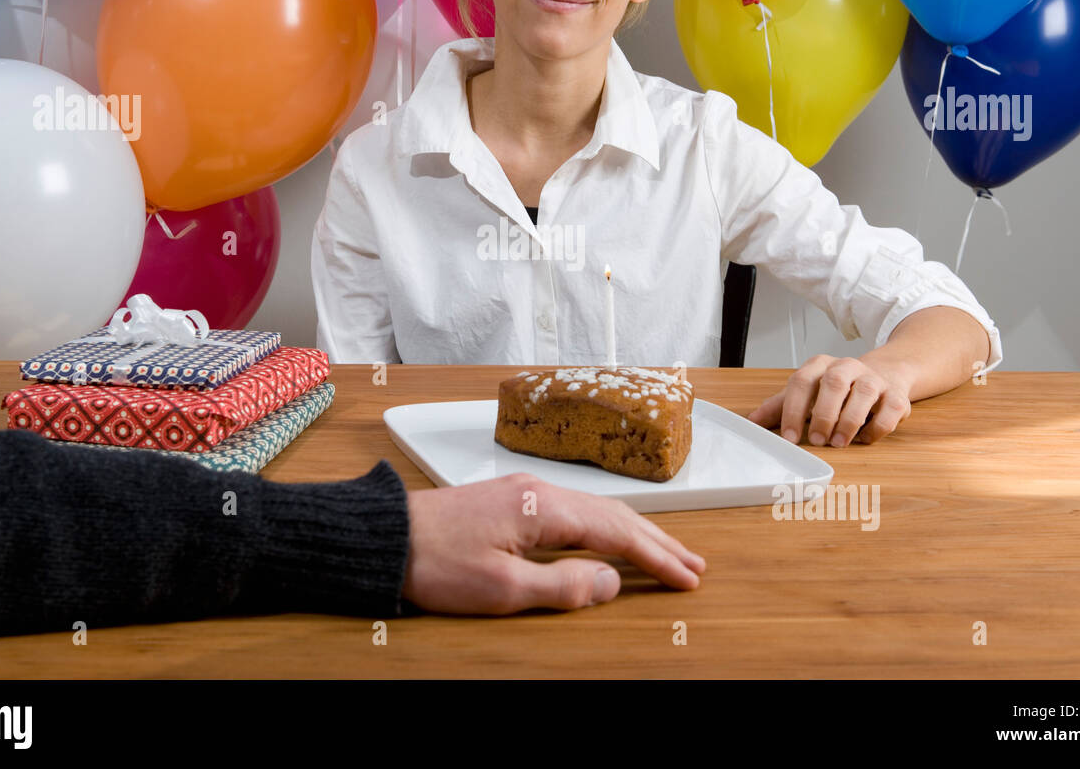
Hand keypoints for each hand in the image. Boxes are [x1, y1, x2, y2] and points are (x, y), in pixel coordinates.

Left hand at [402, 473, 705, 613]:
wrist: (385, 536)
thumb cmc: (436, 561)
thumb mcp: (502, 587)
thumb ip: (563, 586)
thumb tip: (611, 582)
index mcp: (545, 508)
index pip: (618, 533)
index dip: (657, 557)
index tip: (688, 577)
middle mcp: (541, 491)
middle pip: (616, 516)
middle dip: (658, 542)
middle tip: (694, 565)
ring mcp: (526, 492)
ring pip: (597, 511)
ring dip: (635, 533)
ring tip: (665, 553)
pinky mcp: (512, 500)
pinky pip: (576, 511)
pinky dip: (605, 528)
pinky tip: (610, 539)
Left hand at [746, 354, 911, 447]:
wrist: (885, 375)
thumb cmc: (837, 390)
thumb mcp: (807, 395)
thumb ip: (780, 406)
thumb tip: (751, 422)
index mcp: (820, 365)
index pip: (801, 382)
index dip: (793, 410)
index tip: (789, 438)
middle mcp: (847, 366)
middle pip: (834, 382)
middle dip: (824, 413)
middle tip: (817, 440)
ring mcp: (874, 379)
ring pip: (865, 392)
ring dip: (850, 420)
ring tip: (839, 442)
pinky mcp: (897, 394)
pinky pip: (891, 409)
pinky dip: (878, 427)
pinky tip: (865, 438)